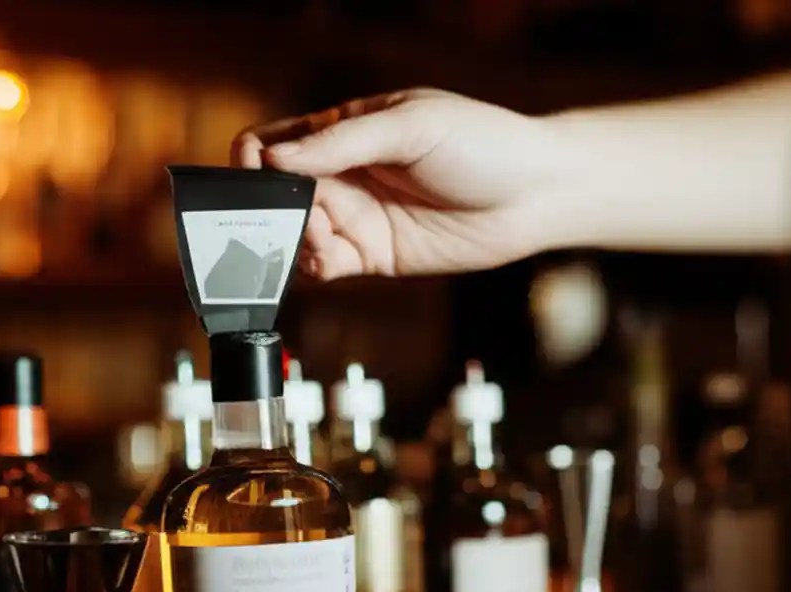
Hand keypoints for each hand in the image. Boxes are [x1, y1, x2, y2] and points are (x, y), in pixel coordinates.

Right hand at [232, 88, 577, 279]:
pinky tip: (329, 260)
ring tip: (325, 240)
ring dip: (293, 241)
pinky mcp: (372, 255)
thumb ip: (342, 142)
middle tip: (295, 219)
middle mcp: (342, 174)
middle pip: (275, 194)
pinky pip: (323, 266)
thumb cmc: (485, 144)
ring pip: (294, 234)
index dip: (253, 160)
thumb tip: (275, 158)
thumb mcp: (413, 126)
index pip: (273, 142)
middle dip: (270, 210)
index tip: (257, 178)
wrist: (537, 195)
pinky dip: (312, 267)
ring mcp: (355, 216)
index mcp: (344, 130)